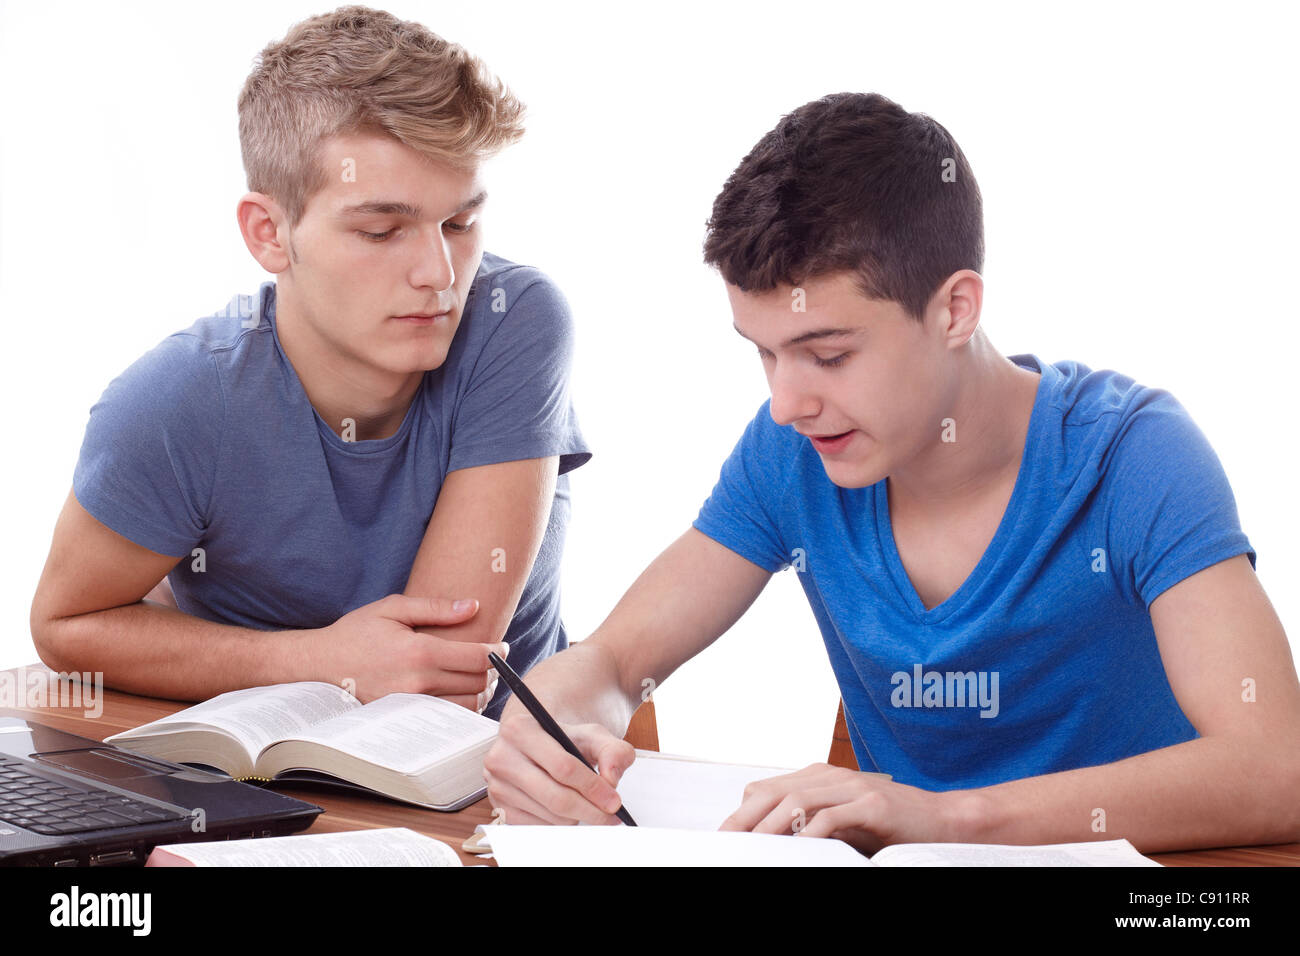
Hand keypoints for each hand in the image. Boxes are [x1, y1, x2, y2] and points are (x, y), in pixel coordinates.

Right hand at [315, 593, 504, 710]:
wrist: (319, 664)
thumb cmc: (356, 632)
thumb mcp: (393, 608)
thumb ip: (435, 607)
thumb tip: (473, 606)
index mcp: (420, 652)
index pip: (477, 658)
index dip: (497, 652)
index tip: (502, 646)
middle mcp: (418, 682)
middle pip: (478, 683)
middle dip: (492, 671)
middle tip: (491, 659)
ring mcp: (411, 705)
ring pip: (467, 705)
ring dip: (480, 691)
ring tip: (479, 676)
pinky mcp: (404, 717)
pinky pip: (445, 717)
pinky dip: (461, 706)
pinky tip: (459, 692)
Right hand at [482, 702, 636, 825]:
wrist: (538, 745)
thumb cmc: (563, 739)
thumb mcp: (592, 735)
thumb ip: (612, 751)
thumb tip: (611, 779)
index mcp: (520, 729)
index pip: (563, 767)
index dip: (593, 788)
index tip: (614, 802)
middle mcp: (501, 757)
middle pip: (555, 797)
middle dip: (590, 810)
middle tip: (611, 815)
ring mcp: (496, 785)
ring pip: (549, 816)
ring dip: (577, 818)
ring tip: (589, 807)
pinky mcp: (499, 808)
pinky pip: (538, 828)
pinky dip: (559, 824)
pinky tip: (568, 811)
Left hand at [718, 763, 969, 854]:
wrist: (942, 820)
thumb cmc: (889, 825)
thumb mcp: (841, 822)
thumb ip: (809, 823)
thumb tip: (771, 840)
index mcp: (819, 777)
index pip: (766, 789)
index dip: (742, 812)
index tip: (726, 836)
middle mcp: (831, 776)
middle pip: (773, 792)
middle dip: (745, 819)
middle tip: (727, 842)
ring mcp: (852, 787)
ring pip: (797, 801)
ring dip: (771, 826)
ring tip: (754, 847)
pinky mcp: (873, 804)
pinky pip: (832, 816)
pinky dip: (811, 832)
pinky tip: (799, 846)